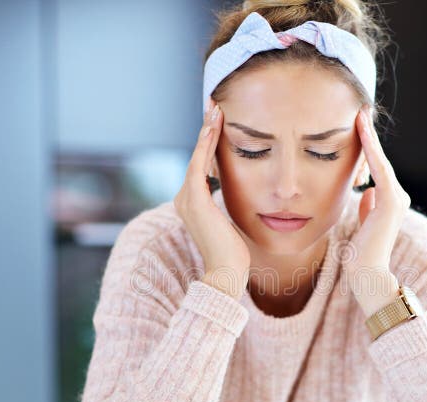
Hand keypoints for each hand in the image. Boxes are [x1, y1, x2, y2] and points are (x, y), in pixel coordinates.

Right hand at [174, 96, 249, 298]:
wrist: (226, 273)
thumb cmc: (234, 254)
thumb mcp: (231, 223)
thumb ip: (229, 207)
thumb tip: (242, 195)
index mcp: (192, 203)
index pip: (201, 164)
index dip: (209, 142)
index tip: (219, 121)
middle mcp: (184, 198)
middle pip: (197, 155)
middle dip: (206, 129)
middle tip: (214, 104)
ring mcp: (186, 199)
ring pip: (197, 155)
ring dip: (207, 130)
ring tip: (215, 108)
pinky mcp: (194, 200)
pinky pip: (199, 164)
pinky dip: (206, 144)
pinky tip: (215, 126)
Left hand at [344, 104, 411, 287]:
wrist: (367, 273)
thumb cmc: (360, 253)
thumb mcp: (362, 224)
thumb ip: (367, 207)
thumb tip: (366, 191)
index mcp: (389, 201)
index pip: (376, 168)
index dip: (367, 146)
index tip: (357, 124)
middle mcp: (397, 197)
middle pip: (379, 160)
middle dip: (368, 135)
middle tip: (360, 110)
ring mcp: (396, 198)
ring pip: (379, 161)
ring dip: (369, 137)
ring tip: (360, 114)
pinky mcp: (391, 201)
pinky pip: (379, 169)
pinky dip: (370, 150)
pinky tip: (362, 132)